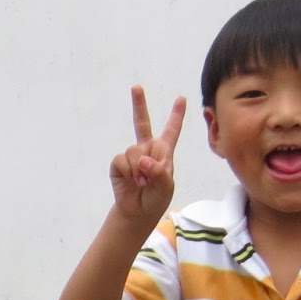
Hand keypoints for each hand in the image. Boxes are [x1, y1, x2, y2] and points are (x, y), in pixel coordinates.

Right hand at [110, 86, 184, 222]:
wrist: (138, 211)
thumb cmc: (156, 198)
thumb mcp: (166, 185)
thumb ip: (158, 171)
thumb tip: (142, 159)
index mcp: (164, 151)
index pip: (171, 131)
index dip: (176, 115)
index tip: (181, 99)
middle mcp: (147, 149)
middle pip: (142, 122)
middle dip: (138, 104)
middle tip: (136, 87)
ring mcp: (132, 155)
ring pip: (135, 150)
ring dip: (140, 169)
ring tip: (143, 182)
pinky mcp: (119, 163)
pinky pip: (123, 160)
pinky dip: (129, 172)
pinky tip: (133, 181)